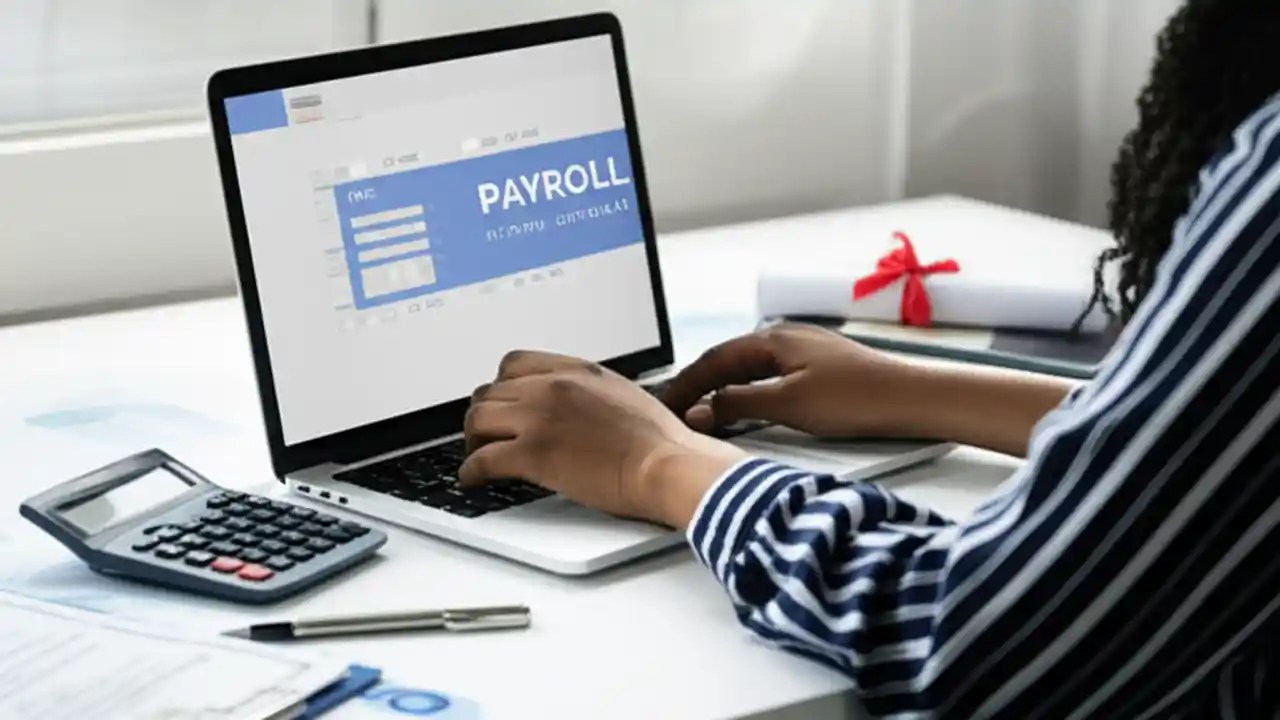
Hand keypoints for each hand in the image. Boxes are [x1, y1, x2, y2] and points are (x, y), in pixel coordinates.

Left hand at [460, 351, 746, 526]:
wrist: (668, 464)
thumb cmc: (660, 441)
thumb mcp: (623, 395)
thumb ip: (591, 394)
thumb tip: (576, 410)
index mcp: (577, 371)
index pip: (515, 363)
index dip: (501, 386)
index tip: (501, 402)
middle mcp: (553, 387)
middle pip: (491, 391)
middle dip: (484, 415)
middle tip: (484, 433)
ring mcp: (540, 418)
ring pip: (478, 419)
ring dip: (473, 439)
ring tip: (476, 455)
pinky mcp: (533, 454)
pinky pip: (482, 458)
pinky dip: (471, 470)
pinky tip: (473, 478)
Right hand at [662, 322, 1077, 455]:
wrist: (910, 398)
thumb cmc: (856, 398)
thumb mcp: (789, 405)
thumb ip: (739, 403)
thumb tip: (700, 409)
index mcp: (773, 339)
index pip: (713, 359)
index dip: (685, 384)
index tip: (664, 406)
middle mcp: (784, 338)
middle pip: (727, 362)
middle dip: (697, 386)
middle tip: (673, 411)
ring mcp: (800, 351)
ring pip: (746, 370)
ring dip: (720, 391)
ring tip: (699, 415)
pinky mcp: (815, 368)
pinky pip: (766, 377)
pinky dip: (745, 393)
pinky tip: (741, 411)